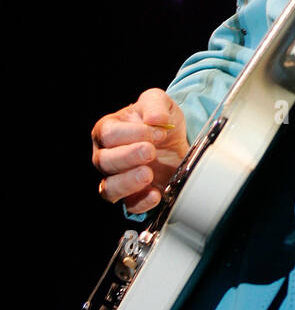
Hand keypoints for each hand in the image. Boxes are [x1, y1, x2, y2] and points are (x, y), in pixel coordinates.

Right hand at [92, 88, 189, 210]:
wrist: (176, 145)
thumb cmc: (160, 124)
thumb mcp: (159, 102)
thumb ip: (155, 104)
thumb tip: (155, 119)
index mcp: (107, 130)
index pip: (108, 134)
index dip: (131, 134)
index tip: (158, 132)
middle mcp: (106, 157)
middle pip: (104, 161)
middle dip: (128, 157)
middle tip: (151, 152)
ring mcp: (117, 179)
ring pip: (109, 188)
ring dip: (128, 182)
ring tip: (149, 174)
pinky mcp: (133, 197)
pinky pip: (129, 206)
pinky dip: (142, 203)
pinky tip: (156, 193)